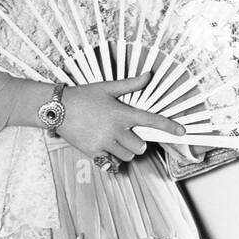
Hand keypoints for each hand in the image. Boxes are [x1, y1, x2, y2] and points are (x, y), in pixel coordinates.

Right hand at [55, 71, 184, 161]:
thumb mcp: (107, 87)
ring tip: (114, 139)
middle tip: (127, 134)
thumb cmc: (83, 95)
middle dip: (138, 142)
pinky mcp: (92, 152)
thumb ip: (130, 84)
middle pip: (140, 147)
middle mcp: (114, 130)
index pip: (151, 121)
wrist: (56, 107)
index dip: (169, 127)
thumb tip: (149, 75)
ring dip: (126, 151)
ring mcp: (103, 142)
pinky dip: (112, 159)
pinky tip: (106, 148)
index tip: (182, 132)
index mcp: (121, 113)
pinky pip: (111, 163)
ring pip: (127, 156)